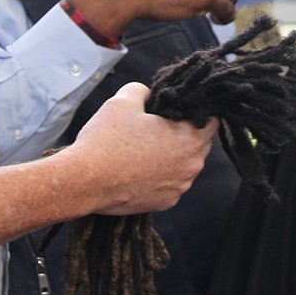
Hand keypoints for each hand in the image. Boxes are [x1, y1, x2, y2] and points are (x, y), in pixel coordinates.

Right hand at [66, 84, 216, 214]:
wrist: (84, 182)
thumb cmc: (106, 141)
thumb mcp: (123, 100)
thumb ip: (144, 91)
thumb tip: (149, 95)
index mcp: (188, 138)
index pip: (211, 120)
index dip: (197, 110)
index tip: (182, 108)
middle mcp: (191, 166)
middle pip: (199, 143)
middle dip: (184, 133)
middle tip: (159, 126)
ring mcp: (179, 187)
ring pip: (184, 164)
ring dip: (172, 156)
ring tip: (145, 148)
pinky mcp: (165, 203)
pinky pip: (171, 183)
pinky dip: (161, 175)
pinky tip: (139, 167)